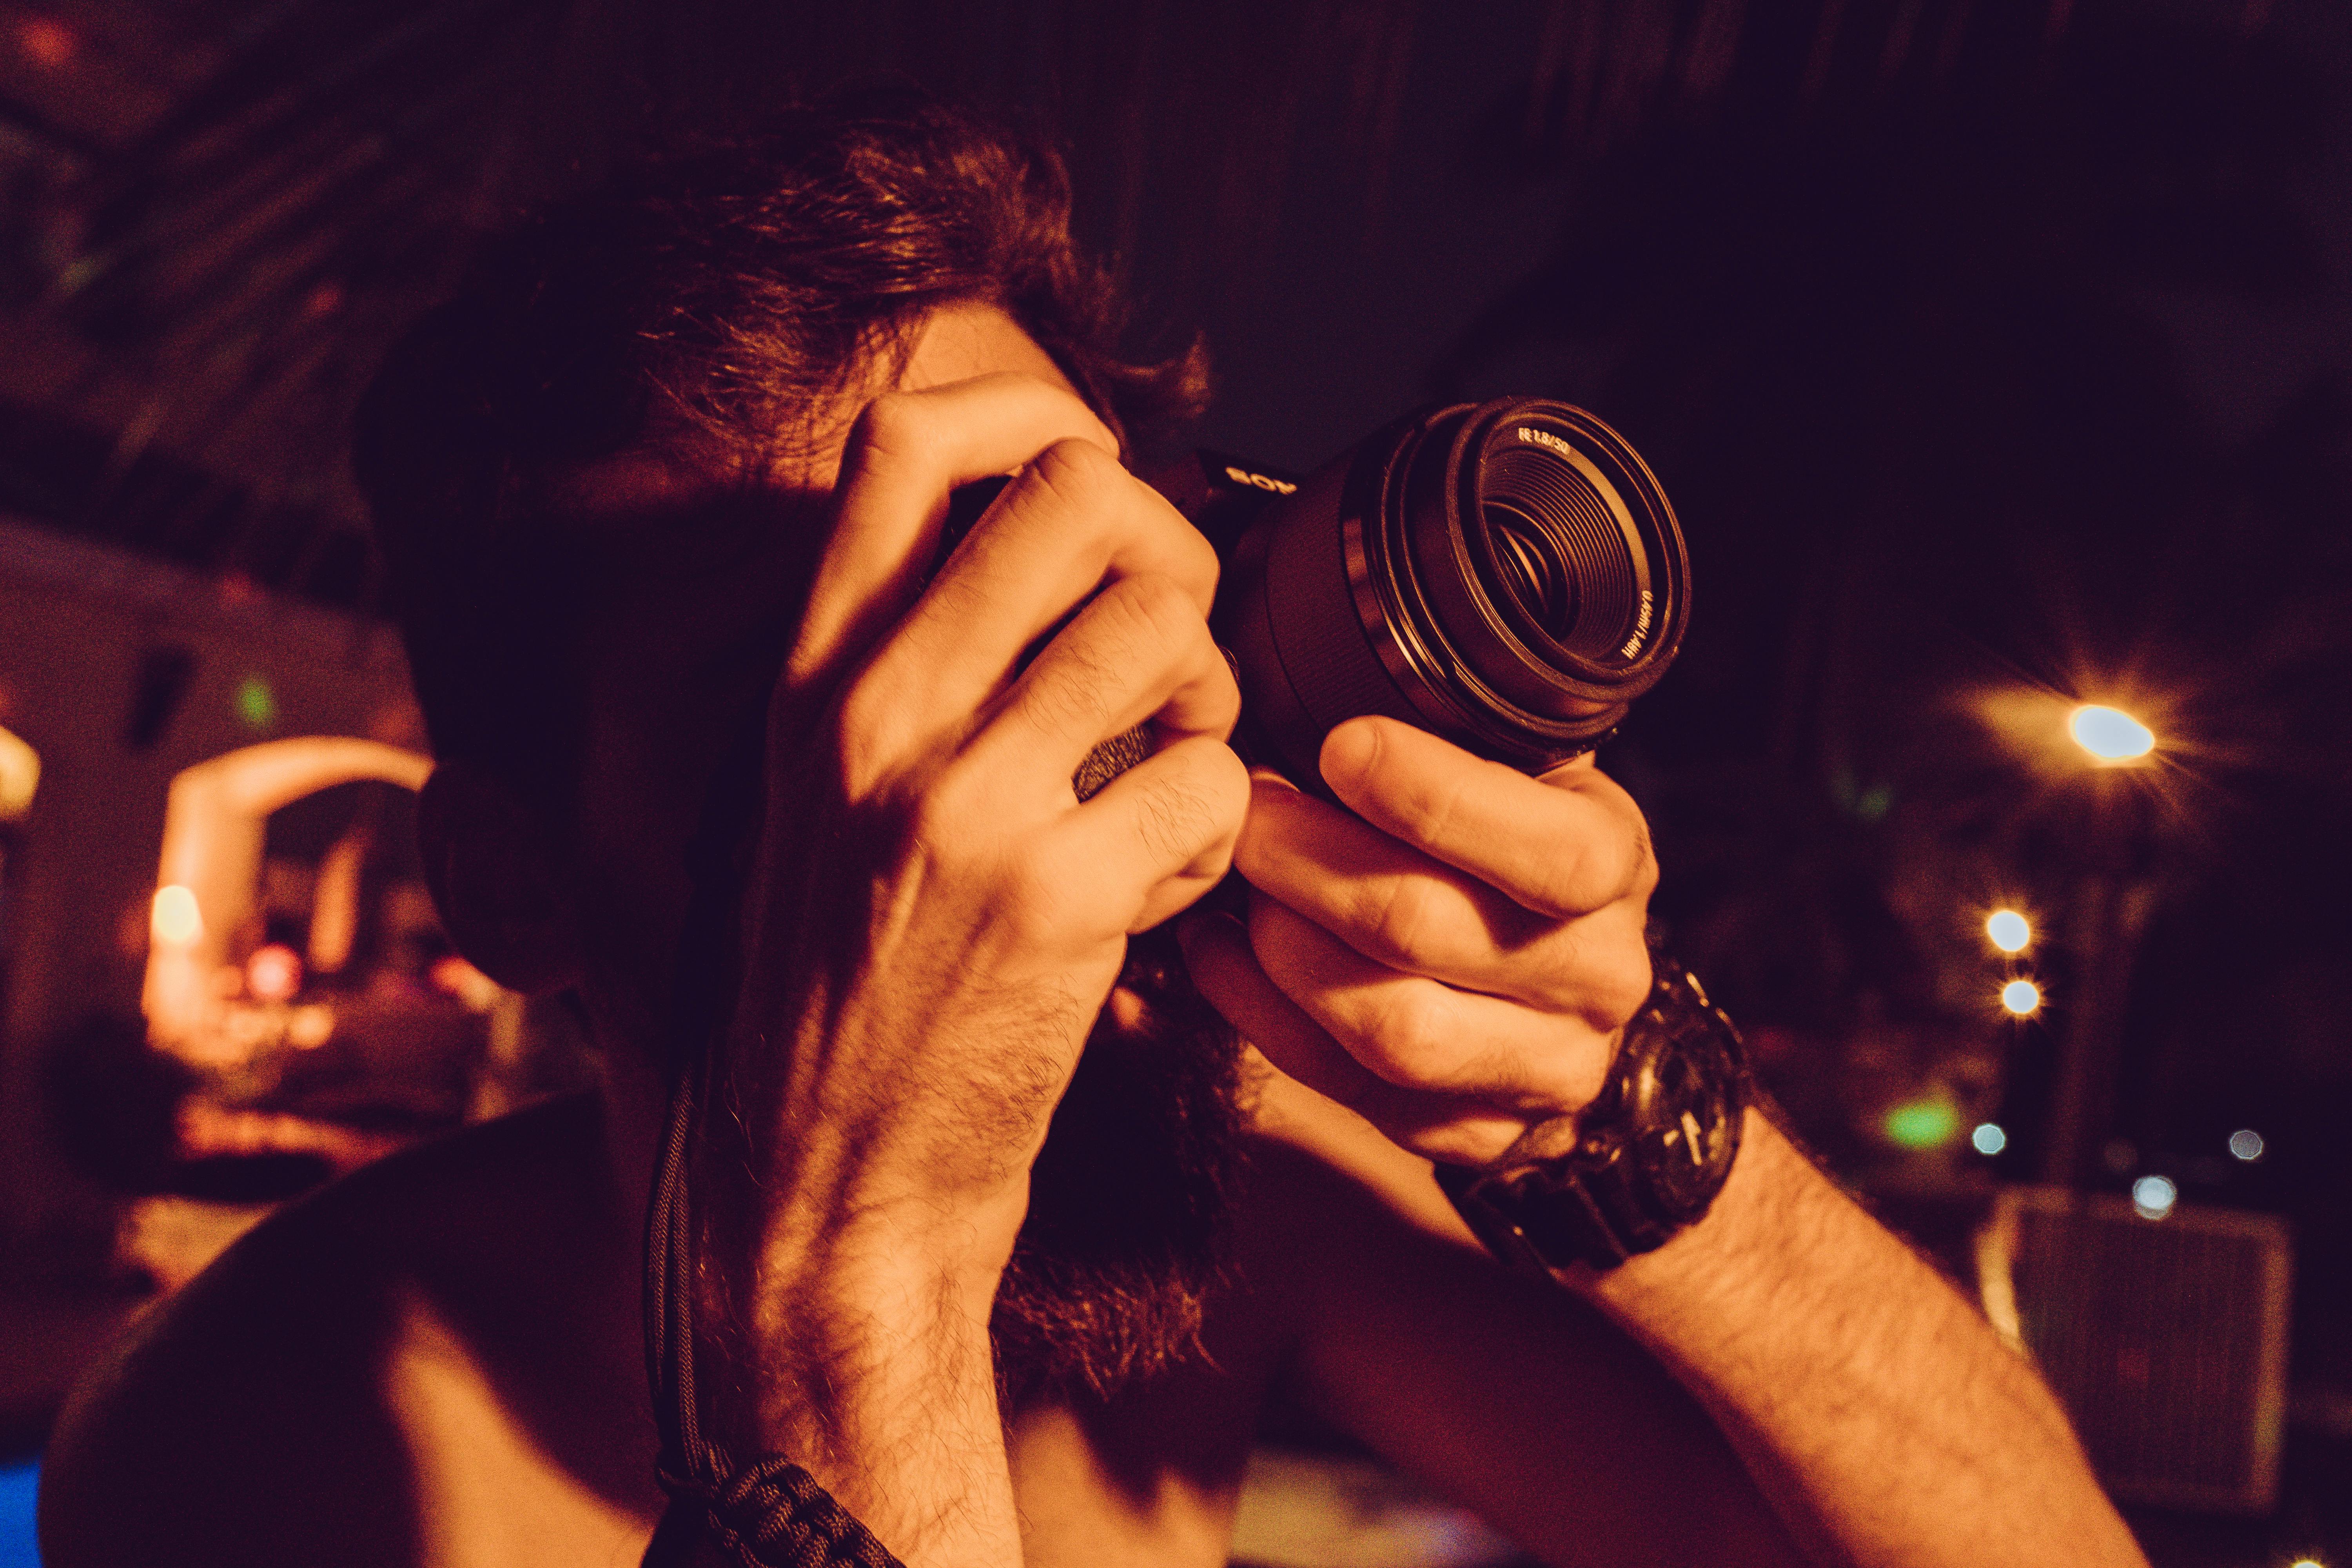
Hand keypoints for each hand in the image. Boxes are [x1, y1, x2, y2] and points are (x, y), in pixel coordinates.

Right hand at [715, 372, 1248, 1286]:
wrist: (831, 1176)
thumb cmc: (850, 980)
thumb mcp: (822, 795)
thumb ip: (912, 664)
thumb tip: (1061, 540)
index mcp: (816, 680)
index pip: (907, 442)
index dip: (1028, 410)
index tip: (1088, 467)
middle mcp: (878, 718)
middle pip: (1077, 495)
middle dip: (1164, 549)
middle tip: (1165, 642)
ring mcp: (965, 803)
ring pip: (1168, 625)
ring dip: (1208, 693)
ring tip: (1170, 770)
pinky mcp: (1058, 899)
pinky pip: (1209, 778)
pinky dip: (1214, 829)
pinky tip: (1160, 884)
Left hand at [1179, 716, 1655, 1167]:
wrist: (1576, 1008)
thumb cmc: (1524, 863)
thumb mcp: (1533, 783)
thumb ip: (1463, 751)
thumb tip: (1333, 708)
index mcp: (1614, 870)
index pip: (1545, 849)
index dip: (1430, 795)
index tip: (1340, 745)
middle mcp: (1594, 978)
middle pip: (1430, 931)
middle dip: (1310, 860)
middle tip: (1245, 810)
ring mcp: (1537, 1071)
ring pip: (1387, 1026)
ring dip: (1281, 945)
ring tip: (1235, 882)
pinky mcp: (1469, 1134)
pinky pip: (1343, 1085)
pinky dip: (1258, 1011)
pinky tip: (1216, 947)